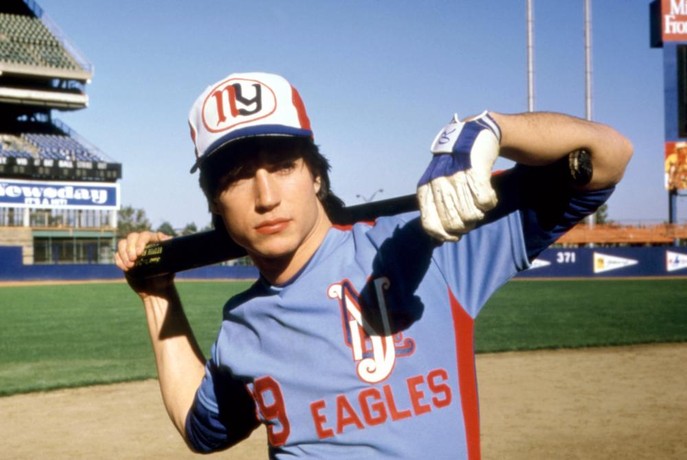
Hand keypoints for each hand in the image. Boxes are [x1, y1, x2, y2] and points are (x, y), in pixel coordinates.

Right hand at [115, 231, 173, 295]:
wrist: (156, 290)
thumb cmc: (166, 277)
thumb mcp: (171, 265)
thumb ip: (171, 252)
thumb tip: (164, 237)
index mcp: (154, 242)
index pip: (145, 235)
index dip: (140, 241)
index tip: (140, 253)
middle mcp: (142, 244)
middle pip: (132, 237)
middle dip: (130, 247)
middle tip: (133, 260)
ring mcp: (132, 251)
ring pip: (122, 244)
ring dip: (123, 253)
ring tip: (130, 266)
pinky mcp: (125, 259)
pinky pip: (117, 255)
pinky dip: (119, 260)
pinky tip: (125, 268)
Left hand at [417, 112, 500, 240]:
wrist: (469, 135)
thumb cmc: (453, 167)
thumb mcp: (437, 185)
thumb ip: (437, 208)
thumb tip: (442, 238)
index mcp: (426, 190)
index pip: (430, 225)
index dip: (445, 235)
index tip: (455, 235)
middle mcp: (438, 184)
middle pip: (453, 224)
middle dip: (466, 225)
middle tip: (471, 215)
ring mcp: (455, 177)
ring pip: (471, 215)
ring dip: (479, 213)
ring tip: (478, 202)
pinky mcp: (475, 171)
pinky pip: (485, 202)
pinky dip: (490, 202)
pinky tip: (488, 194)